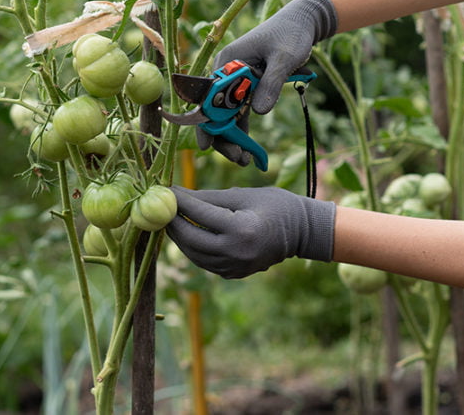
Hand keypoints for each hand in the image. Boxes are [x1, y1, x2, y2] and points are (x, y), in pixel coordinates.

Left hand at [165, 186, 335, 278]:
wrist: (302, 233)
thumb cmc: (275, 206)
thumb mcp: (242, 195)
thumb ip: (208, 197)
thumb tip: (177, 194)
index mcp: (240, 229)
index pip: (199, 214)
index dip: (178, 201)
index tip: (164, 190)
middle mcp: (236, 252)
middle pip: (190, 238)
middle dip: (172, 222)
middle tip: (161, 207)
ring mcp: (234, 267)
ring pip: (193, 254)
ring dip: (178, 237)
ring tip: (170, 219)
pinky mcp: (233, 273)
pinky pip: (204, 261)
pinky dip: (193, 248)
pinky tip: (186, 233)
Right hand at [198, 0, 336, 164]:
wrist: (302, 22)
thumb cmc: (292, 34)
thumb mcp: (284, 58)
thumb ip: (271, 83)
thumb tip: (259, 112)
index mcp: (228, 61)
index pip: (209, 97)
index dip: (206, 123)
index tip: (207, 146)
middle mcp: (226, 72)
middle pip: (216, 110)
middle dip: (223, 137)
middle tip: (238, 159)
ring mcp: (236, 81)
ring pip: (227, 115)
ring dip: (233, 137)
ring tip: (245, 160)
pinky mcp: (248, 86)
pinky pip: (240, 112)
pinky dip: (243, 129)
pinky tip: (249, 149)